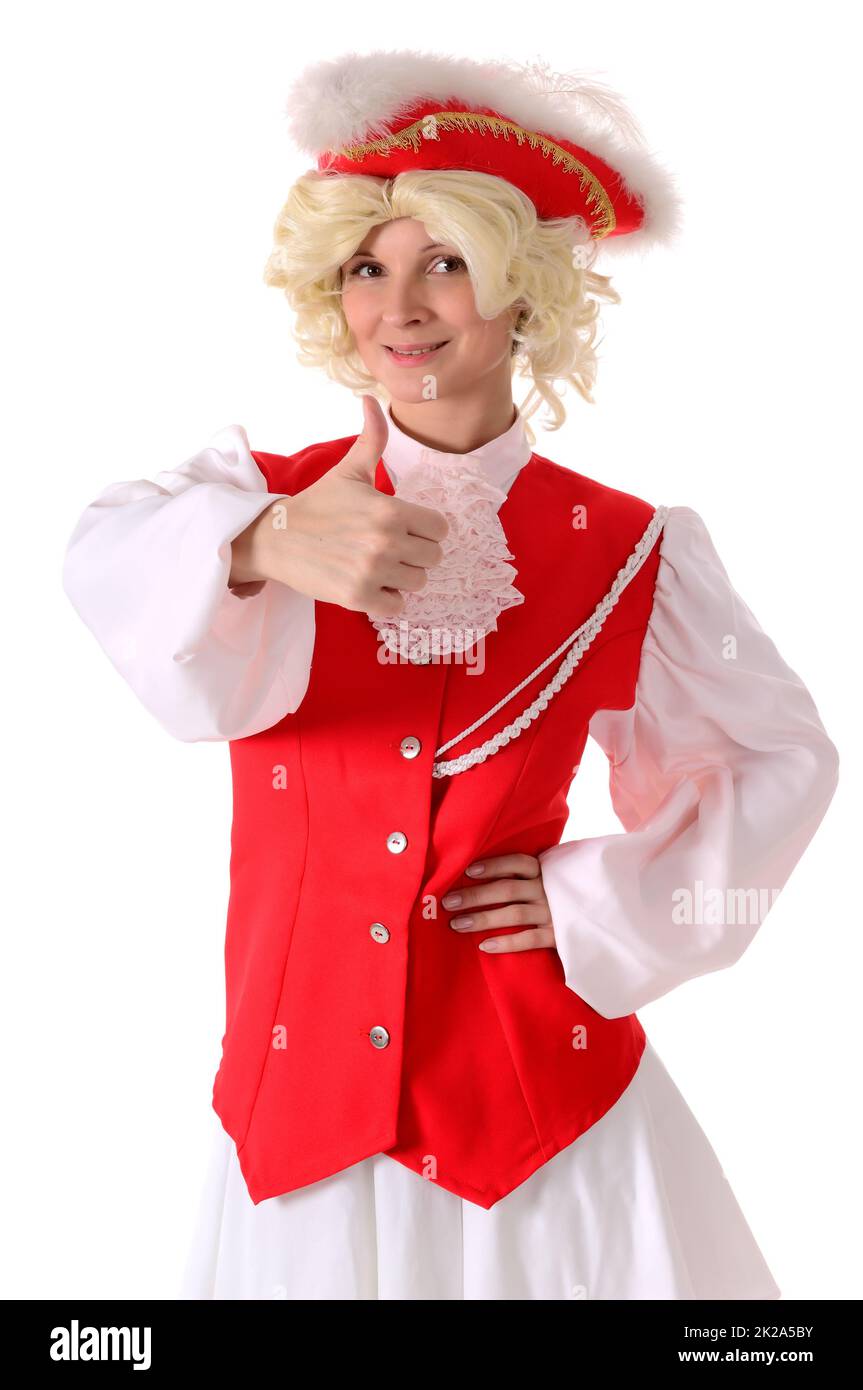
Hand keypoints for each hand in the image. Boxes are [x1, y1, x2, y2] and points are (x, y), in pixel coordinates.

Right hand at [228, 395, 448, 616]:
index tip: (407, 530)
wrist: (277, 538)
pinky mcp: (358, 597)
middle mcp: (386, 542)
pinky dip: (387, 601)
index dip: (426, 530)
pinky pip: (396, 608)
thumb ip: (372, 440)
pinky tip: (369, 585)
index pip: (440, 529)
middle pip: (433, 558)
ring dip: (402, 578)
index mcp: (391, 510)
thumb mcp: (348, 471)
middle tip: (390, 549)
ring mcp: (373, 571)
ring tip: (378, 566)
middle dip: (416, 555)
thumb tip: (372, 399)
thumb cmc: (318, 505)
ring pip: (417, 583)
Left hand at [441, 853, 554, 953]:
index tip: (467, 871)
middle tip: (449, 902)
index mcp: (545, 871)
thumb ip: (522, 876)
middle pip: (507, 889)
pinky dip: (507, 942)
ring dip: (483, 919)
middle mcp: (548, 889)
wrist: (594, 918)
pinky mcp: (559, 936)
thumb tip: (474, 874)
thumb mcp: (546, 878)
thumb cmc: (557, 895)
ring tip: (457, 924)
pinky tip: (484, 945)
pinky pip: (529, 939)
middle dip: (475, 895)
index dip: (493, 866)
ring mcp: (554, 912)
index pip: (517, 863)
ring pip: (514, 914)